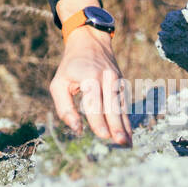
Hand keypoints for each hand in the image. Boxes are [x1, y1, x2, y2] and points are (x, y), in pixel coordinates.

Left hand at [49, 26, 132, 146]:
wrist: (90, 42)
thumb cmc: (71, 66)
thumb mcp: (59, 83)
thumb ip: (64, 107)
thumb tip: (76, 128)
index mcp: (89, 78)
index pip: (94, 103)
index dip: (98, 120)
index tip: (102, 135)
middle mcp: (106, 79)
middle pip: (112, 106)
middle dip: (116, 126)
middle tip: (119, 143)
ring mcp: (117, 81)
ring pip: (121, 107)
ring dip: (124, 127)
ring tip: (127, 144)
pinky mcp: (121, 85)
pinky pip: (124, 105)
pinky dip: (126, 120)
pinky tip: (128, 134)